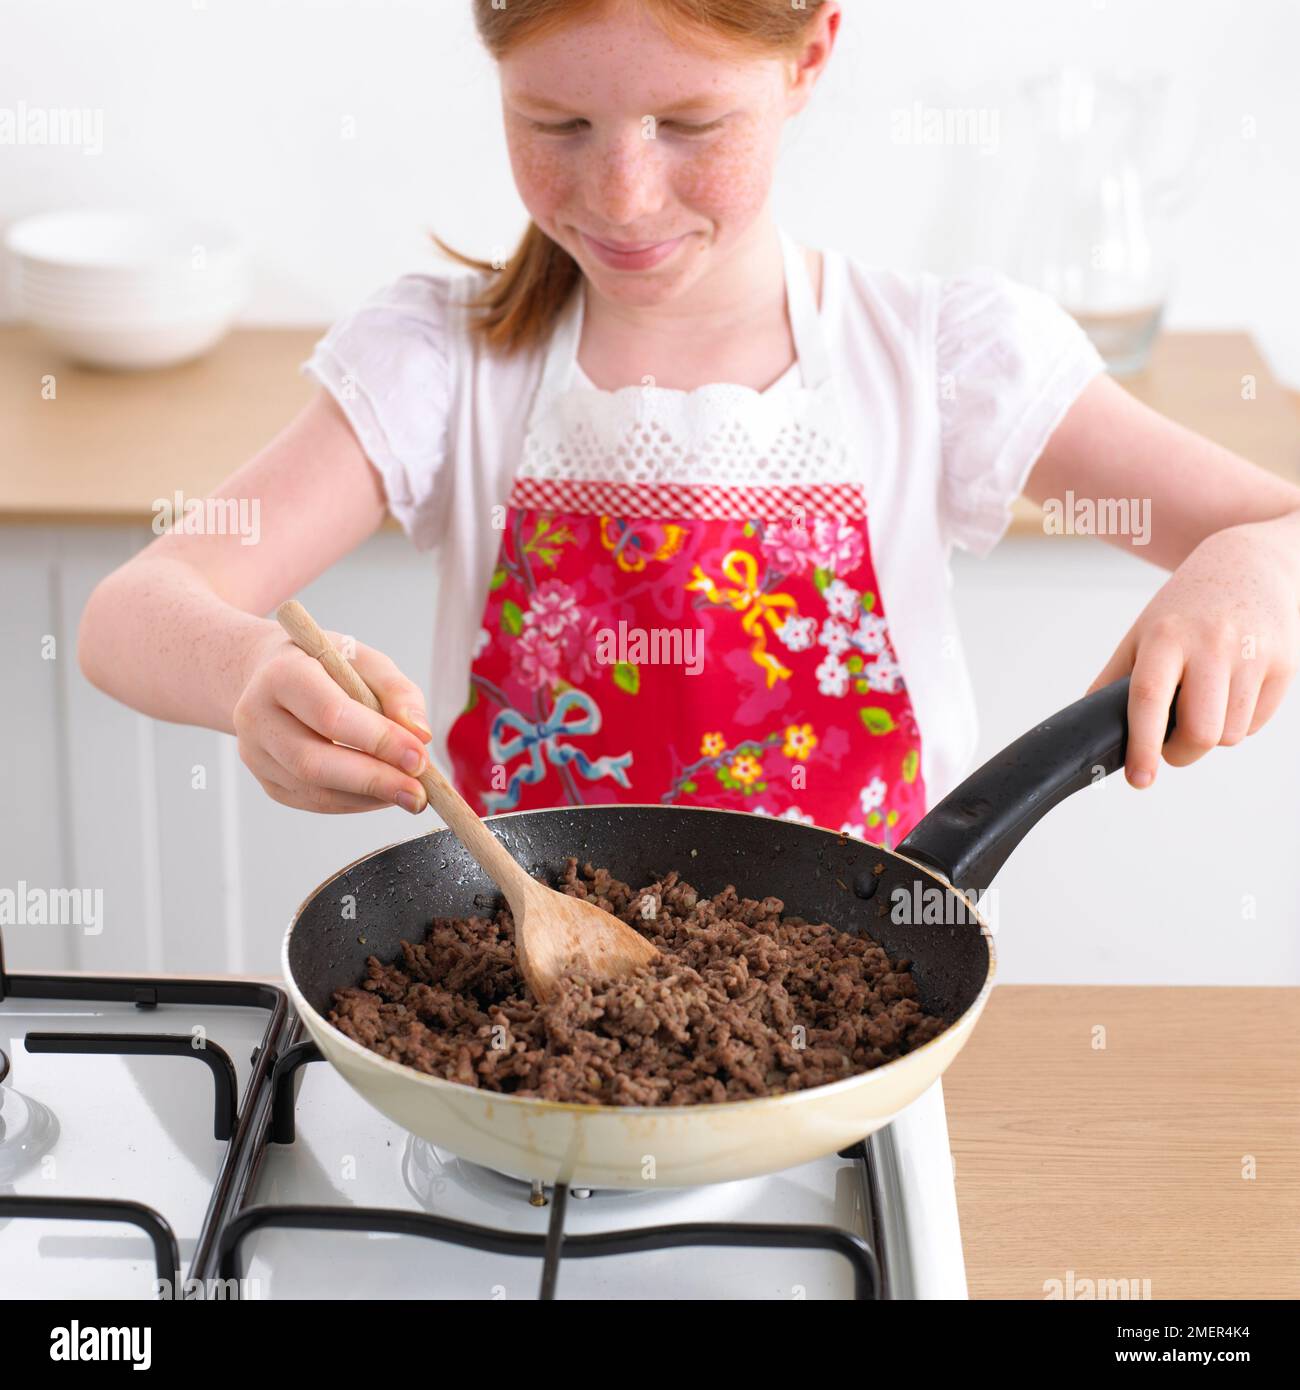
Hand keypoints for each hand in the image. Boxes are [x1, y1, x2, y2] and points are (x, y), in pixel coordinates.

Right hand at [233, 628, 432, 813]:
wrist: (273, 675)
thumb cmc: (326, 666)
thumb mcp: (366, 660)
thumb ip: (397, 691)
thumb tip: (419, 734)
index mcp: (282, 675)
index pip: (330, 715)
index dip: (378, 740)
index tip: (419, 757)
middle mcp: (257, 716)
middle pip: (313, 762)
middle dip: (374, 781)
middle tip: (418, 793)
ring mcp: (256, 754)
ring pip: (313, 790)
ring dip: (368, 797)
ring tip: (408, 793)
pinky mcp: (267, 781)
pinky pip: (314, 802)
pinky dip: (355, 803)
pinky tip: (382, 794)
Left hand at [1088, 523, 1299, 787]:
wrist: (1251, 563)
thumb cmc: (1187, 606)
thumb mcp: (1142, 633)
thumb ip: (1114, 681)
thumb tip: (1089, 729)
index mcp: (1166, 637)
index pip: (1150, 699)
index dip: (1143, 746)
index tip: (1139, 779)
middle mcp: (1211, 644)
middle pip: (1200, 732)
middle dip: (1181, 752)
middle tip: (1170, 744)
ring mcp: (1253, 654)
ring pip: (1230, 735)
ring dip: (1211, 736)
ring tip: (1202, 704)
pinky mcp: (1286, 663)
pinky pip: (1257, 723)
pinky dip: (1239, 722)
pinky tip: (1231, 692)